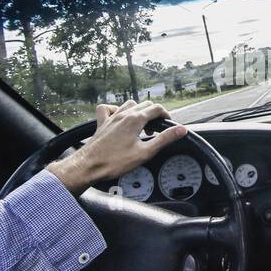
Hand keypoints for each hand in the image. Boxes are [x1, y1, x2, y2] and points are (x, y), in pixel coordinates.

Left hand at [46, 100, 187, 194]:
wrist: (89, 166)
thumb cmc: (114, 161)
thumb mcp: (145, 152)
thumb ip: (164, 139)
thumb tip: (180, 130)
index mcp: (135, 119)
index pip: (157, 108)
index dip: (166, 115)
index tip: (170, 125)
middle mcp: (123, 114)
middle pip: (144, 105)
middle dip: (154, 114)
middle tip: (157, 130)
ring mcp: (111, 117)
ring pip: (128, 105)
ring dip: (138, 111)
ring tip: (142, 126)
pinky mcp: (102, 123)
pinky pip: (108, 109)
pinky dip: (115, 110)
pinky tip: (119, 118)